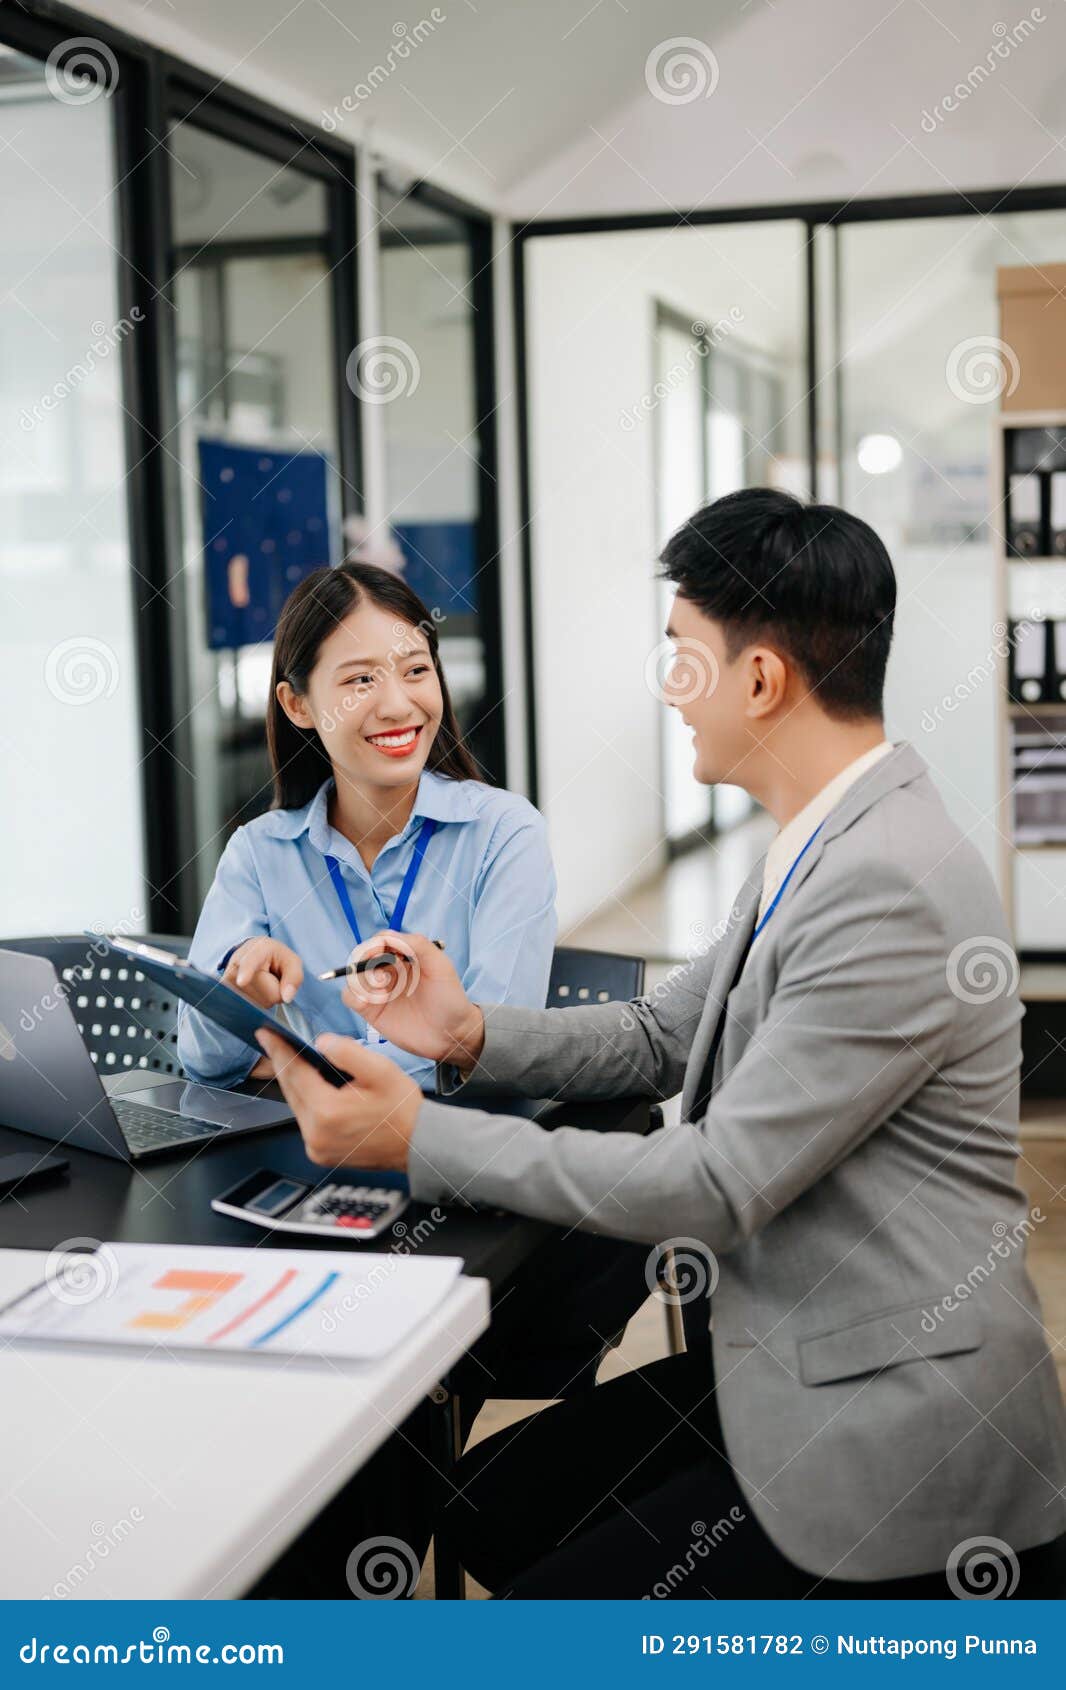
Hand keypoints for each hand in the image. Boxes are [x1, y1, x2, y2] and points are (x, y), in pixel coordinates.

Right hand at [222, 937, 302, 1010]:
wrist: (254, 954)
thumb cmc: (275, 958)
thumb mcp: (292, 962)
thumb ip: (294, 977)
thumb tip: (286, 998)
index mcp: (257, 949)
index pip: (251, 962)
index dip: (246, 972)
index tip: (242, 981)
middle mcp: (237, 962)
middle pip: (266, 994)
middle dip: (274, 992)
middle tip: (271, 978)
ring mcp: (227, 979)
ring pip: (257, 1005)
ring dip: (264, 999)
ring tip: (261, 983)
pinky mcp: (224, 993)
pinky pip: (247, 1009)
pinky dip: (255, 1003)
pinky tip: (252, 991)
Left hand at [256, 1029, 420, 1169]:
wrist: (417, 1144)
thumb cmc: (402, 1109)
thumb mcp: (381, 1070)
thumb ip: (348, 1052)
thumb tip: (320, 1042)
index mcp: (327, 1112)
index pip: (294, 1073)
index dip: (279, 1049)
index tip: (266, 1033)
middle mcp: (315, 1134)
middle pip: (290, 1090)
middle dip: (281, 1063)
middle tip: (272, 1040)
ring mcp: (316, 1147)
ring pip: (296, 1105)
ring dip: (293, 1082)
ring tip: (290, 1058)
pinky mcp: (320, 1153)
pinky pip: (305, 1120)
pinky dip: (304, 1100)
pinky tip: (309, 1085)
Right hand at [340, 931, 484, 1069]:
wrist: (450, 1034)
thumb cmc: (449, 998)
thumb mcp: (440, 965)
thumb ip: (418, 944)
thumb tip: (387, 936)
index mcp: (404, 956)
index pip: (381, 940)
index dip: (376, 943)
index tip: (379, 950)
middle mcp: (389, 971)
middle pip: (362, 956)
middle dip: (364, 960)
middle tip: (380, 974)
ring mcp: (379, 990)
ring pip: (354, 976)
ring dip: (361, 980)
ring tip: (382, 990)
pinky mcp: (371, 1010)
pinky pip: (350, 998)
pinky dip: (353, 996)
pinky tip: (372, 1001)